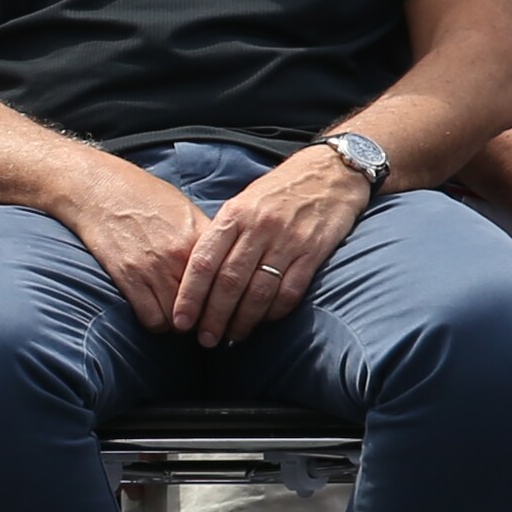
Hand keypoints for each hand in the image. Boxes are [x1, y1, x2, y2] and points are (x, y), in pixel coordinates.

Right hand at [56, 161, 215, 326]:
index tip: (224, 307)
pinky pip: (152, 319)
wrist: (99, 188)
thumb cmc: (142, 196)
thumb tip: (224, 263)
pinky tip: (155, 311)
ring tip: (177, 315)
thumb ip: (206, 239)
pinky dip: (156, 322)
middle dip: (205, 316)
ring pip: (180, 319)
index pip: (225, 282)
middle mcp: (180, 255)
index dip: (227, 299)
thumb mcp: (185, 209)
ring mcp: (153, 268)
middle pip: (206, 306)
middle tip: (201, 317)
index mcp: (200, 236)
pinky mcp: (128, 278)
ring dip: (180, 322)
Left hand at [180, 148, 368, 345]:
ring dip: (243, 320)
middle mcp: (258, 228)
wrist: (330, 172)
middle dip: (214, 316)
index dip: (190, 295)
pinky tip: (265, 321)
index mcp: (234, 215)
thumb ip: (223, 235)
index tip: (180, 321)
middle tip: (206, 339)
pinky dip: (275, 312)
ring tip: (233, 336)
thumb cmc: (279, 192)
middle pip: (229, 282)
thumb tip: (196, 275)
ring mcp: (287, 240)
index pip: (203, 261)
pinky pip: (290, 291)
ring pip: (258, 291)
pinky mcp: (313, 252)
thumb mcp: (243, 202)